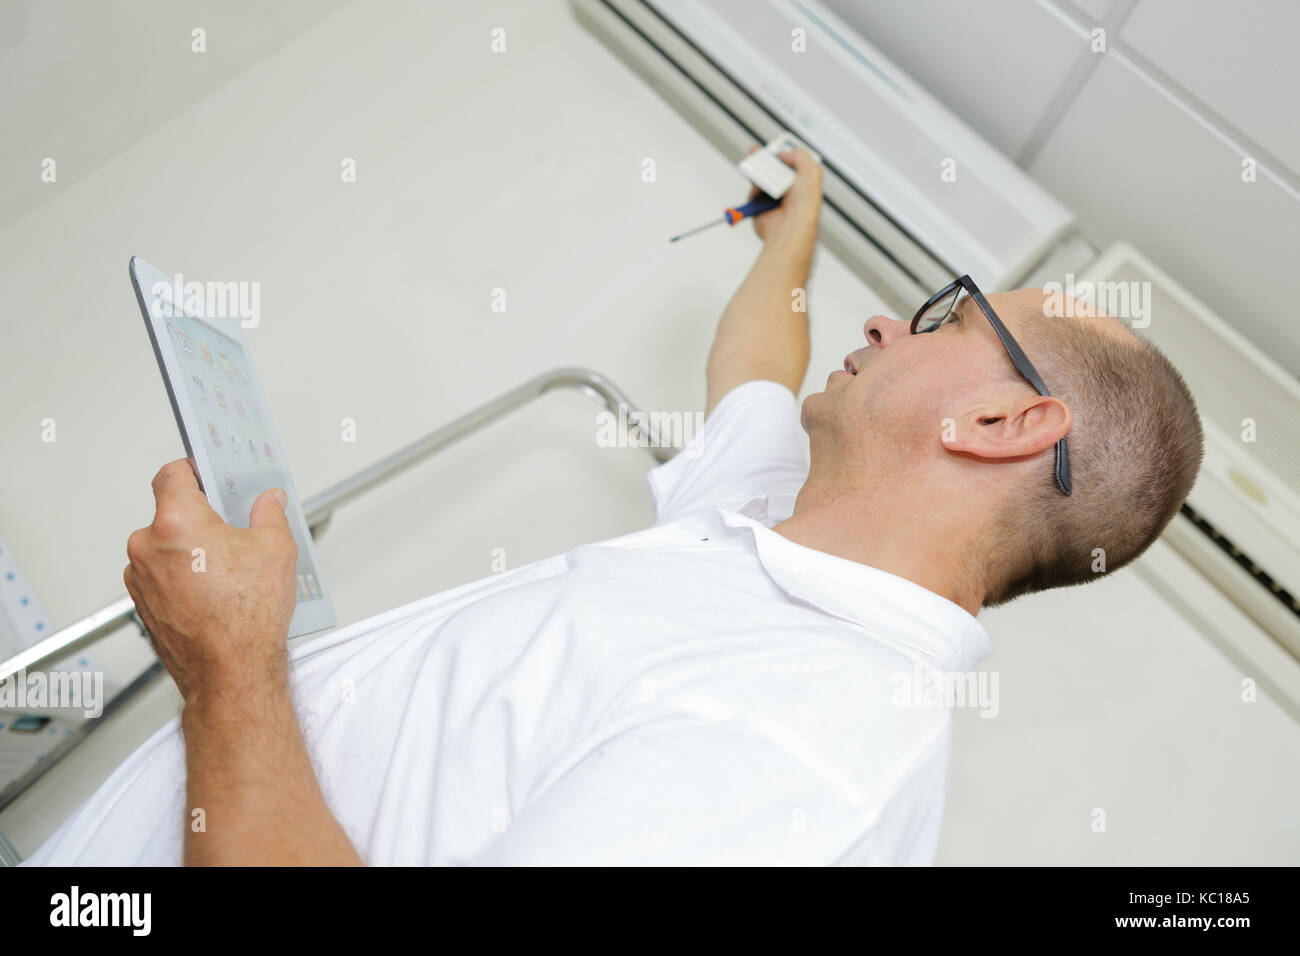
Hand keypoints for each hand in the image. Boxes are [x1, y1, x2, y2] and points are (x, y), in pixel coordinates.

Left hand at [124, 459, 298, 702]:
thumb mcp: (276, 548)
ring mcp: (140, 578)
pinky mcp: (142, 604)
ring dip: (190, 551)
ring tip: (228, 570)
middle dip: (201, 519)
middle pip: (171, 514)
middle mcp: (147, 546)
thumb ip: (268, 514)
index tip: (208, 474)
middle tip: (233, 530)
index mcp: (176, 520)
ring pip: (165, 548)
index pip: (173, 474)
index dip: (194, 469)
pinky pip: (161, 577)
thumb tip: (268, 502)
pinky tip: (214, 592)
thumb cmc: (246, 616)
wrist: (231, 671)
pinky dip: (182, 578)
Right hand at [745, 146, 822, 245]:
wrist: (790, 226)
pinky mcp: (760, 206)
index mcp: (803, 183)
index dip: (785, 155)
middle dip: (764, 160)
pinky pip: (752, 193)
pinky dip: (753, 188)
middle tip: (758, 153)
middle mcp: (788, 191)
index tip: (778, 150)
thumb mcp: (812, 171)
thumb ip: (800, 156)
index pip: (793, 164)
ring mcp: (773, 199)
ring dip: (757, 173)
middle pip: (773, 170)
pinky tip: (758, 188)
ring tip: (758, 170)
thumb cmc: (805, 206)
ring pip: (760, 180)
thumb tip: (783, 154)